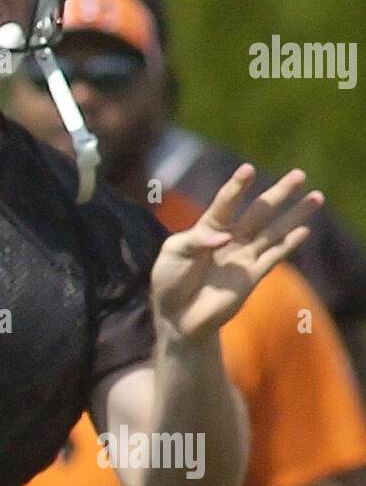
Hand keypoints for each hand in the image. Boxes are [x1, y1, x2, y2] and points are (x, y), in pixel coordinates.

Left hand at [150, 165, 322, 341]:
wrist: (176, 315)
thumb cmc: (169, 278)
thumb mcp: (173, 252)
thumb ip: (197, 240)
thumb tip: (226, 237)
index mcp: (207, 227)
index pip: (226, 202)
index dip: (237, 187)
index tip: (248, 169)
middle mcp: (230, 238)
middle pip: (259, 211)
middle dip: (279, 193)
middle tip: (299, 174)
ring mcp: (243, 257)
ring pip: (274, 231)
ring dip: (295, 215)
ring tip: (316, 197)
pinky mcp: (251, 278)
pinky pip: (273, 257)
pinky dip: (289, 244)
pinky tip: (305, 230)